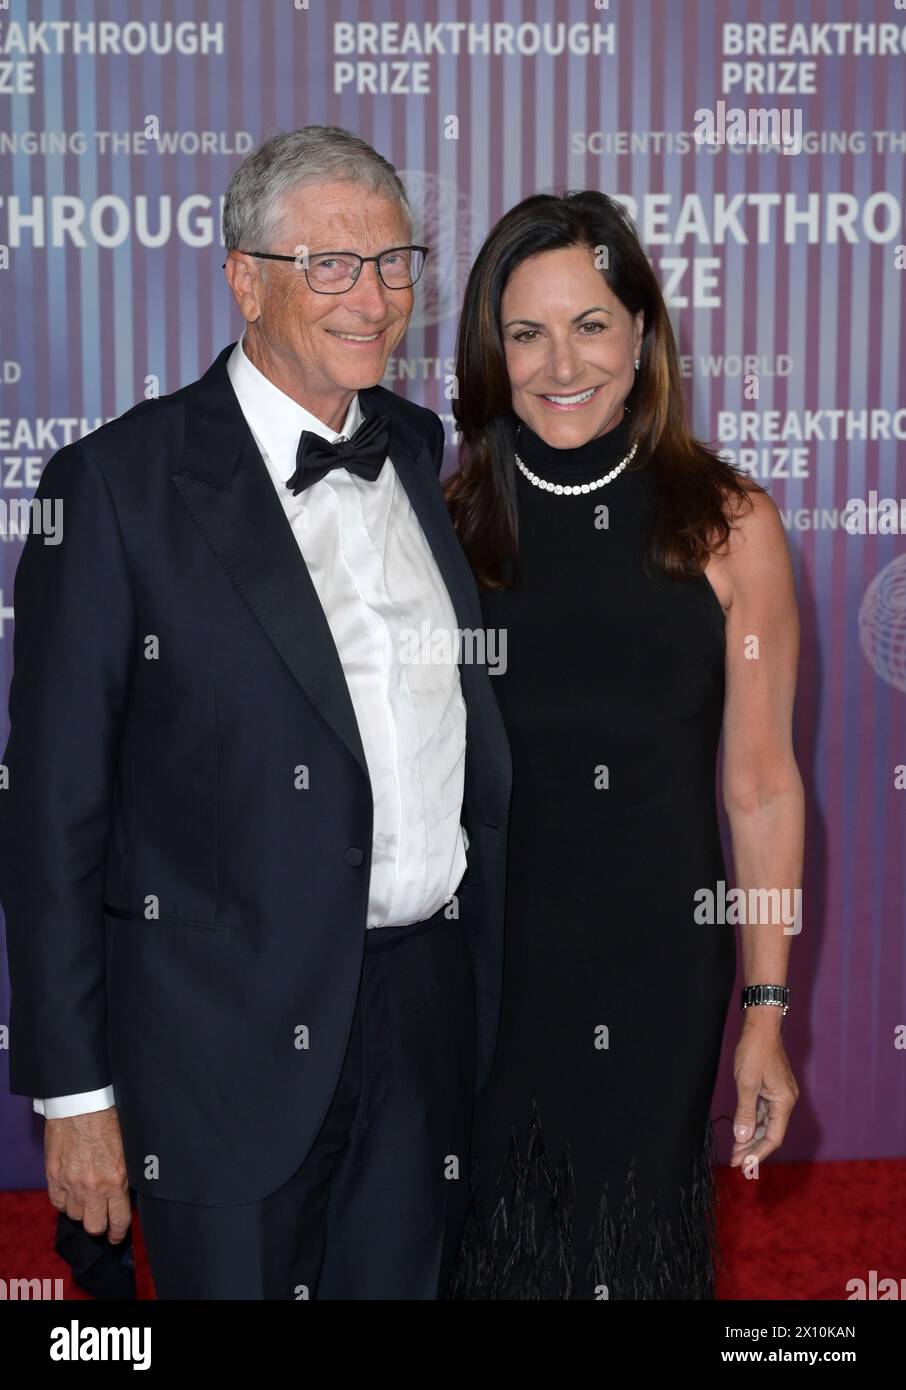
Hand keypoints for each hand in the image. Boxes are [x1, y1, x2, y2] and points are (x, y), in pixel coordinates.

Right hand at [44, 1106, 130, 1242]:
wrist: (81, 1104)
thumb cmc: (108, 1121)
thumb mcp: (127, 1151)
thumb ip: (123, 1177)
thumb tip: (124, 1195)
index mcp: (116, 1180)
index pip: (119, 1220)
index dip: (118, 1233)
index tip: (116, 1236)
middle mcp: (93, 1187)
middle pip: (94, 1226)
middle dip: (100, 1225)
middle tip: (102, 1219)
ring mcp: (70, 1183)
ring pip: (74, 1215)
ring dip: (81, 1209)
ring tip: (86, 1198)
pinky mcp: (54, 1177)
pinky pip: (58, 1202)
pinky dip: (64, 1200)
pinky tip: (71, 1192)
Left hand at [730, 1017, 798, 1170]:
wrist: (760, 1026)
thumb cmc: (755, 1051)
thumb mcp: (746, 1083)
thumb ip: (745, 1112)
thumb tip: (742, 1139)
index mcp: (784, 1102)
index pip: (773, 1137)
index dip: (757, 1153)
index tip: (742, 1164)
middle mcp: (785, 1101)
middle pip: (770, 1133)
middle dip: (752, 1148)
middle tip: (735, 1162)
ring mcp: (779, 1094)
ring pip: (765, 1123)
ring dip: (751, 1137)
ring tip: (735, 1151)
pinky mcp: (772, 1088)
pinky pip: (763, 1112)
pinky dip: (752, 1122)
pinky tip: (741, 1130)